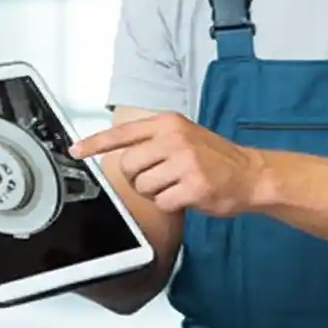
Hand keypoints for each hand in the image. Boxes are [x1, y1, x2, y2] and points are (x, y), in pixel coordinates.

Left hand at [70, 114, 265, 216]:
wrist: (251, 174)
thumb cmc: (215, 158)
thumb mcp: (184, 135)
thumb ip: (153, 140)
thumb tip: (119, 154)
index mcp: (169, 123)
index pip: (123, 132)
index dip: (95, 143)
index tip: (75, 150)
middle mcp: (174, 139)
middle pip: (128, 165)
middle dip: (139, 177)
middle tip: (162, 177)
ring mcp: (184, 162)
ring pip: (142, 187)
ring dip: (156, 193)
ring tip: (178, 184)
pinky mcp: (193, 187)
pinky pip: (161, 203)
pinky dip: (171, 204)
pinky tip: (187, 195)